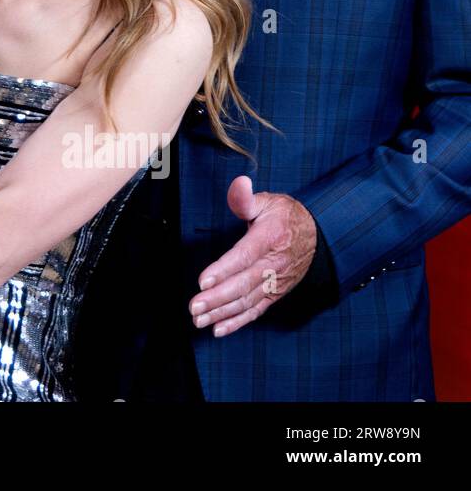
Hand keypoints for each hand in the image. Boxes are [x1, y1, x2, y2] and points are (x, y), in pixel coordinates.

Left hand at [189, 176, 317, 336]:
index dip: (223, 270)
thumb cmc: (285, 216)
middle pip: (243, 284)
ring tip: (200, 320)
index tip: (203, 281)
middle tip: (194, 307)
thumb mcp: (268, 201)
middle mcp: (274, 265)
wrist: (317, 234)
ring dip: (222, 313)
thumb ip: (246, 199)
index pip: (243, 257)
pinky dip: (238, 322)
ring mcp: (275, 282)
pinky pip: (256, 310)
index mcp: (269, 239)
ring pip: (248, 301)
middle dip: (217, 298)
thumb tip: (239, 184)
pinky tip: (219, 328)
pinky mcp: (275, 293)